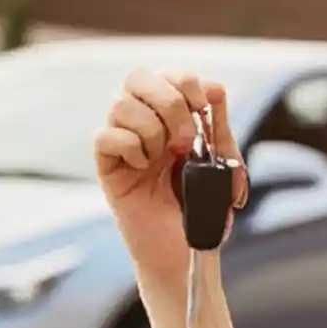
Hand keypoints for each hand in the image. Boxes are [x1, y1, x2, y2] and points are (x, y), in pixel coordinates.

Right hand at [93, 69, 247, 283]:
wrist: (186, 252)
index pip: (167, 74)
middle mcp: (142, 124)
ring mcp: (122, 144)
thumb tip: (215, 90)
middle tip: (184, 136)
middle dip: (168, 100)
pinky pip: (104, 136)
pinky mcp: (107, 167)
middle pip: (136, 76)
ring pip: (119, 103)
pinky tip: (142, 167)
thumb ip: (220, 129)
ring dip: (151, 128)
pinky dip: (129, 146)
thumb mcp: (222, 166)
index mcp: (170, 118)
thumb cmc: (202, 210)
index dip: (186, 81)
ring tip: (163, 157)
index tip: (205, 106)